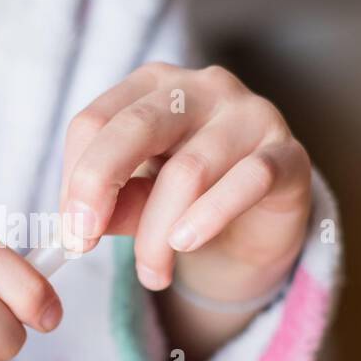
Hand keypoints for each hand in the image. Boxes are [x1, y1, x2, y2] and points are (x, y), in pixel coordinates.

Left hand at [60, 62, 310, 304]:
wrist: (261, 221)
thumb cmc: (190, 199)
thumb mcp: (139, 199)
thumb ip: (112, 203)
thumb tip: (77, 227)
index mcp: (152, 87)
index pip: (94, 121)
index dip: (74, 179)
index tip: (72, 232)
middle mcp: (200, 88)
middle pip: (134, 128)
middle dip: (98, 188)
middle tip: (83, 243)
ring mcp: (250, 114)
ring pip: (188, 170)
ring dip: (157, 233)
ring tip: (151, 273)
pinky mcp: (288, 154)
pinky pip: (249, 180)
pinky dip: (210, 216)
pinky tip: (187, 245)